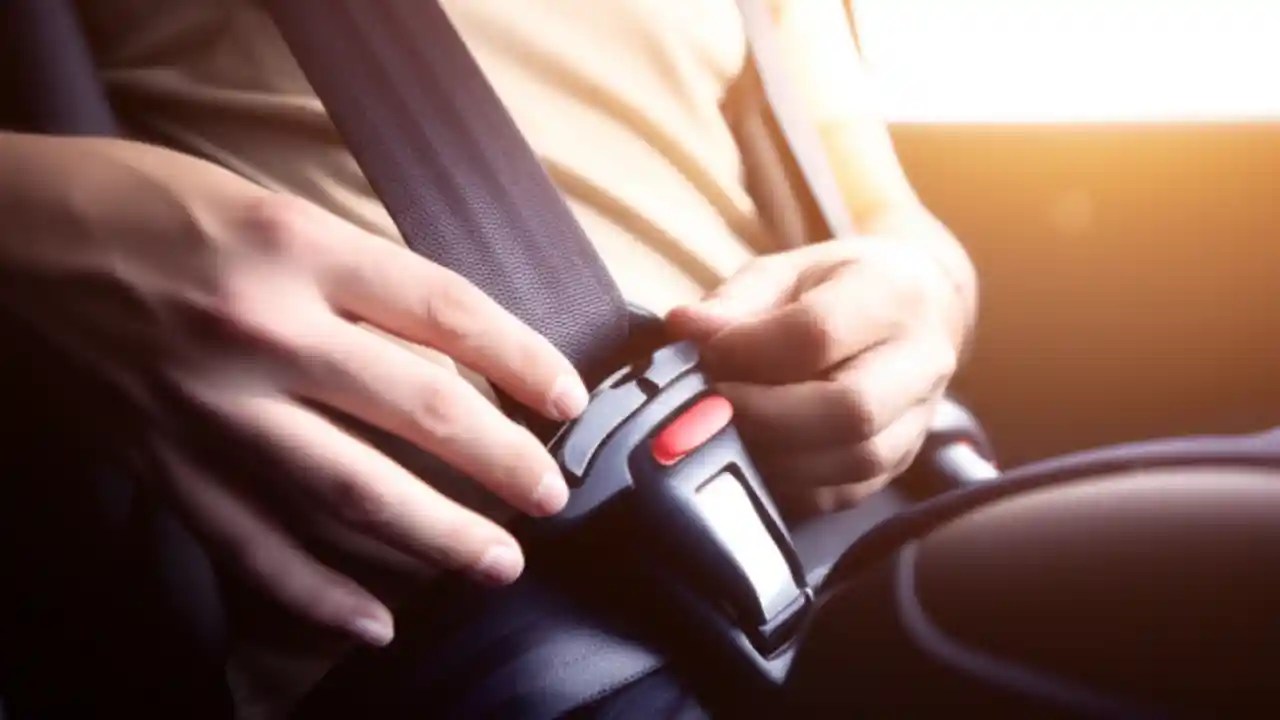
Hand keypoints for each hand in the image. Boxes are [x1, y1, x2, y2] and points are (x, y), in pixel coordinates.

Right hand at [0, 134, 588, 645]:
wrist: (15, 236)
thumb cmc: (151, 206)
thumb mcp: (272, 209)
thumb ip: (359, 277)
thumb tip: (454, 345)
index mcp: (298, 250)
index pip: (446, 312)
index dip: (522, 359)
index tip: (565, 398)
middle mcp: (264, 331)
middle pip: (418, 409)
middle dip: (501, 461)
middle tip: (549, 495)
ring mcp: (214, 408)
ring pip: (349, 491)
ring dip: (435, 535)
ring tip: (496, 562)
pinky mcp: (168, 463)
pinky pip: (254, 544)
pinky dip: (318, 592)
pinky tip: (374, 618)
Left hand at [666, 231, 971, 513]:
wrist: (915, 310)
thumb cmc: (836, 287)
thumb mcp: (786, 273)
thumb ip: (735, 302)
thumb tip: (684, 329)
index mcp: (893, 293)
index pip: (818, 333)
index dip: (749, 351)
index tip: (705, 354)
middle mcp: (922, 360)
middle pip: (849, 409)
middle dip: (762, 414)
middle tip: (710, 403)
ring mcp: (919, 421)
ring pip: (851, 461)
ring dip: (774, 455)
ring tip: (726, 430)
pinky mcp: (900, 465)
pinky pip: (843, 493)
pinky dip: (789, 484)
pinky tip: (754, 457)